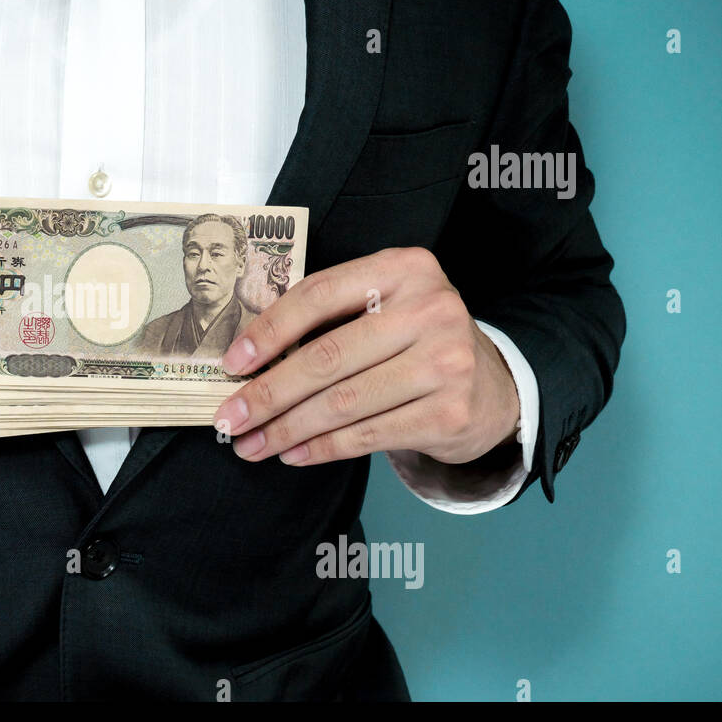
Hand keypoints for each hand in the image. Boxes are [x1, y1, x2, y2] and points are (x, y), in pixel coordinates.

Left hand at [212, 247, 519, 466]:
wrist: (492, 385)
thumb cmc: (414, 341)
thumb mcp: (383, 306)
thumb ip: (327, 316)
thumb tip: (245, 358)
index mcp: (404, 269)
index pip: (318, 295)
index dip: (268, 331)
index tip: (231, 363)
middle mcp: (430, 309)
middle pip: (327, 357)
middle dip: (268, 394)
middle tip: (230, 418)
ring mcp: (446, 363)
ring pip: (342, 403)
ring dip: (286, 429)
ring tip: (251, 444)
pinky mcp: (450, 413)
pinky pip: (367, 435)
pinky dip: (321, 447)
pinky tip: (293, 453)